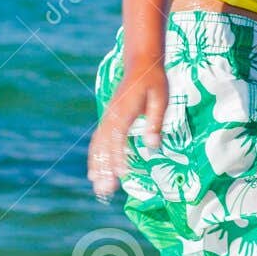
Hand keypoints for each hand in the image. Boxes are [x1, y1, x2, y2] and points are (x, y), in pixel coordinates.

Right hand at [87, 59, 167, 200]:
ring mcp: (107, 118)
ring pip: (97, 146)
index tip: (122, 175)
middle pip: (103, 146)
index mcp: (124, 111)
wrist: (140, 63)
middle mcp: (111, 116)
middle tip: (105, 192)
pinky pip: (97, 142)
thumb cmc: (154, 81)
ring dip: (97, 167)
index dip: (118, 156)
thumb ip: (156, 122)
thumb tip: (153, 146)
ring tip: (98, 189)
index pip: (118, 138)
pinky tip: (94, 173)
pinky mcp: (108, 120)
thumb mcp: (161, 99)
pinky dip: (94, 158)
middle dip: (104, 170)